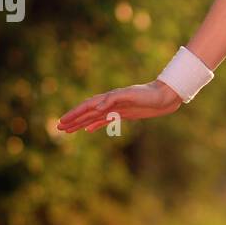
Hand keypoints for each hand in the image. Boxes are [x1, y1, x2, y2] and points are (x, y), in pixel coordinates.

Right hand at [56, 79, 183, 133]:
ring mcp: (116, 108)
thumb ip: (114, 99)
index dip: (74, 114)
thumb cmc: (150, 94)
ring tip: (68, 130)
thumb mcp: (132, 95)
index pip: (87, 107)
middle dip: (73, 120)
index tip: (62, 122)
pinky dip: (95, 125)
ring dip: (80, 123)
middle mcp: (111, 103)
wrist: (166, 96)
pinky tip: (88, 130)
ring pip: (93, 117)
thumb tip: (97, 108)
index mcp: (110, 98)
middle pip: (87, 112)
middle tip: (59, 128)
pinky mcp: (124, 114)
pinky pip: (105, 120)